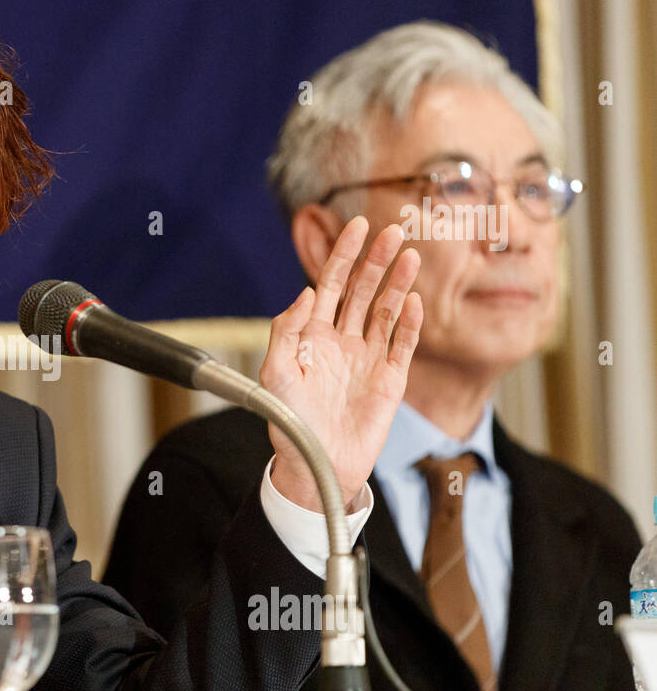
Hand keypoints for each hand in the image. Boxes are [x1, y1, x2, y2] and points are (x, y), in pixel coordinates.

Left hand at [261, 216, 422, 512]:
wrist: (316, 463)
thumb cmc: (289, 421)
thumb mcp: (276, 373)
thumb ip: (287, 331)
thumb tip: (305, 292)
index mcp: (313, 335)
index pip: (330, 285)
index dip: (343, 255)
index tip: (356, 227)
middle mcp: (342, 341)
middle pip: (362, 290)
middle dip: (376, 260)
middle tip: (392, 232)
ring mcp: (368, 358)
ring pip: (386, 311)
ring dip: (398, 283)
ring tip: (411, 255)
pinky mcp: (390, 379)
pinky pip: (402, 344)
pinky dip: (409, 322)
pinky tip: (414, 301)